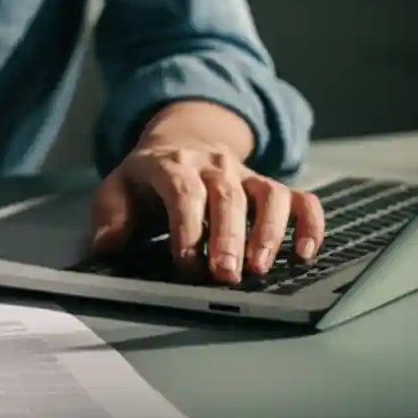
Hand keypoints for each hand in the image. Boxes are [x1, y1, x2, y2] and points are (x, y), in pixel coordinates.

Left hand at [90, 139, 325, 284]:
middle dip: (227, 237)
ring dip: (268, 232)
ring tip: (260, 268)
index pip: (183, 191)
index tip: (185, 264)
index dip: (186, 227)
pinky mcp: (270, 187)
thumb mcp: (116, 191)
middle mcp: (214, 164)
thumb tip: (107, 244)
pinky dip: (309, 225)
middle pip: (227, 195)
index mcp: (171, 163)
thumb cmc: (146, 182)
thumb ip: (110, 216)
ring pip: (268, 194)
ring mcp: (246, 174)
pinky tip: (305, 254)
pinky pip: (299, 200)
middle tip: (225, 275)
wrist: (180, 142)